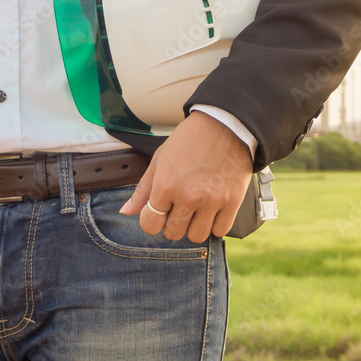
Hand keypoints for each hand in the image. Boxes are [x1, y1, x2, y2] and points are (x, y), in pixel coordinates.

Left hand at [120, 111, 253, 241]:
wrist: (226, 124)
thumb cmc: (191, 139)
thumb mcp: (160, 159)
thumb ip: (143, 189)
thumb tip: (127, 212)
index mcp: (166, 185)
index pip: (150, 225)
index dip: (152, 221)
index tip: (159, 214)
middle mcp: (188, 196)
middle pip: (173, 233)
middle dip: (173, 224)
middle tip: (180, 209)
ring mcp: (212, 200)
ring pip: (197, 236)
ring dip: (195, 227)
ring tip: (197, 211)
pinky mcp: (233, 201)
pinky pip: (221, 230)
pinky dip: (216, 224)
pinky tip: (213, 211)